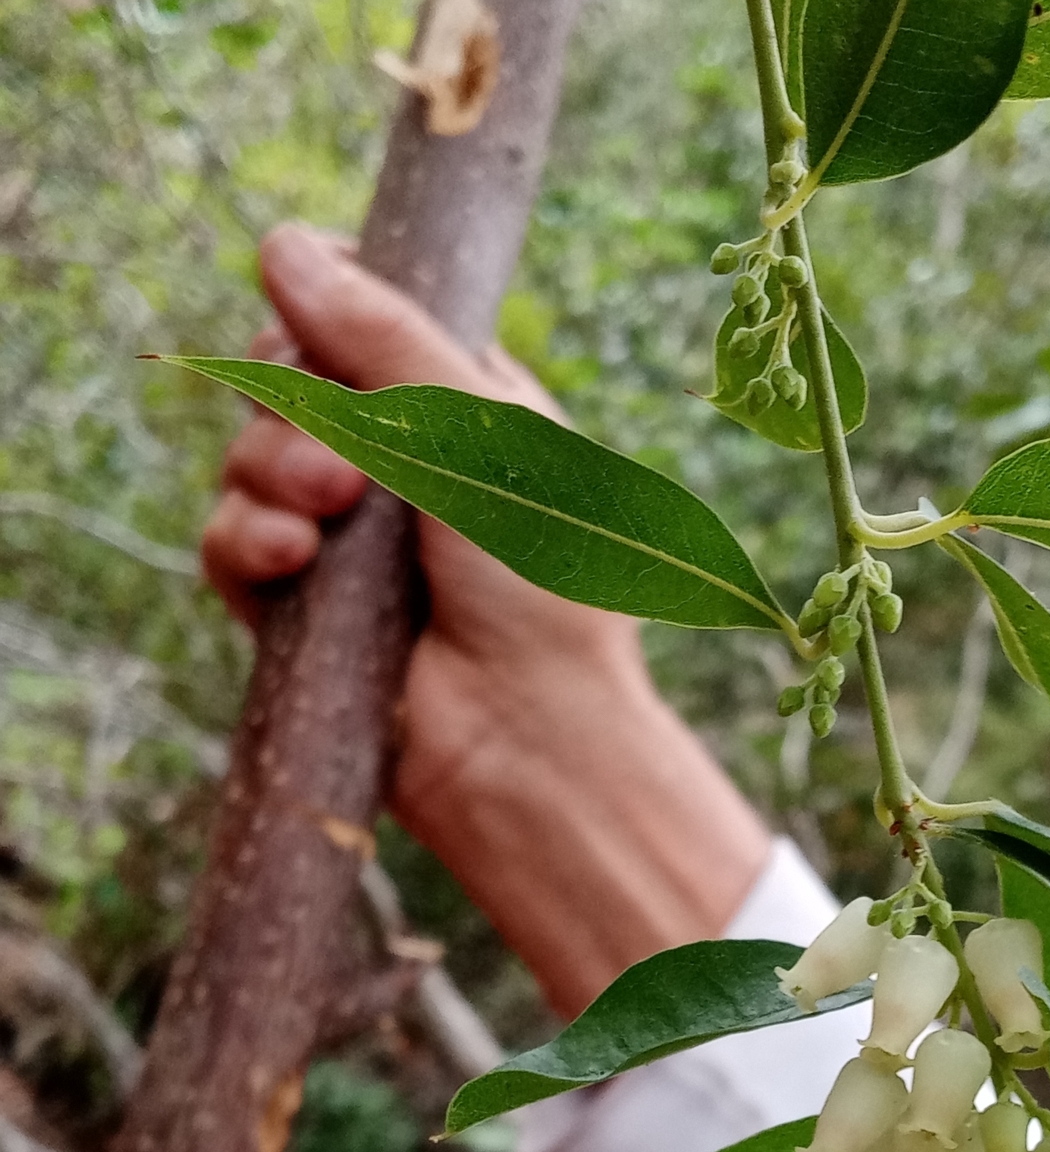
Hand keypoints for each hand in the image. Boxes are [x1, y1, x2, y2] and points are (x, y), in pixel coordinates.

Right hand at [204, 224, 769, 1016]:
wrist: (532, 735)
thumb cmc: (544, 588)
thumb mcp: (486, 435)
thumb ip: (386, 339)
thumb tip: (281, 243)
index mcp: (466, 408)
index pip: (369, 315)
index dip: (328, 300)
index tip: (310, 300)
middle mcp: (402, 467)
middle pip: (291, 377)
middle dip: (297, 398)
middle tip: (347, 455)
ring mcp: (345, 541)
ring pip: (249, 456)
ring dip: (273, 469)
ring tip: (330, 513)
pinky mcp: (298, 609)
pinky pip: (229, 542)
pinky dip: (247, 540)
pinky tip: (293, 560)